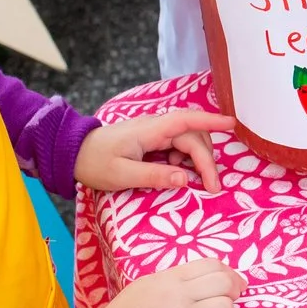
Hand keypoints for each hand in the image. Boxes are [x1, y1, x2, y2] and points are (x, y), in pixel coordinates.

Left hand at [73, 108, 237, 193]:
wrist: (73, 154)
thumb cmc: (94, 163)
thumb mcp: (122, 175)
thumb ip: (155, 176)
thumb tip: (185, 179)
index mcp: (150, 131)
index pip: (187, 121)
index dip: (212, 120)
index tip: (233, 125)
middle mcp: (156, 127)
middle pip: (194, 134)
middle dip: (208, 159)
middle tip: (211, 187)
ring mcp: (155, 132)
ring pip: (190, 139)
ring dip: (199, 159)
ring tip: (197, 181)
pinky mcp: (154, 140)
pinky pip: (180, 146)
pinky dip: (187, 159)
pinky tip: (177, 173)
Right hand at [78, 259, 243, 307]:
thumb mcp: (144, 287)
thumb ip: (173, 282)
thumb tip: (202, 282)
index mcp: (168, 278)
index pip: (212, 265)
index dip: (229, 274)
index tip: (232, 285)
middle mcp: (177, 295)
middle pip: (225, 284)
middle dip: (234, 293)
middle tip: (230, 302)